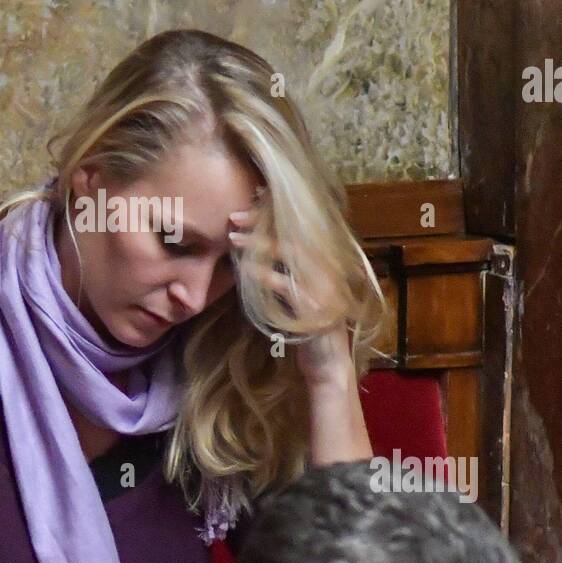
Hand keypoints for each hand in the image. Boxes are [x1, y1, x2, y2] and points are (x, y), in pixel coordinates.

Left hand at [228, 200, 352, 388]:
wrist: (328, 367)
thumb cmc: (308, 331)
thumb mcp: (297, 296)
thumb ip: (286, 274)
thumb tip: (256, 253)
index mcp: (325, 263)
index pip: (301, 227)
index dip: (277, 211)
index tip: (255, 196)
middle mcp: (329, 270)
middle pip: (294, 233)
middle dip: (263, 221)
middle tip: (235, 215)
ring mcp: (324, 287)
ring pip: (289, 254)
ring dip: (258, 244)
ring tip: (233, 237)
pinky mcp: (314, 307)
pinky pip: (285, 284)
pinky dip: (263, 275)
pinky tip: (244, 270)